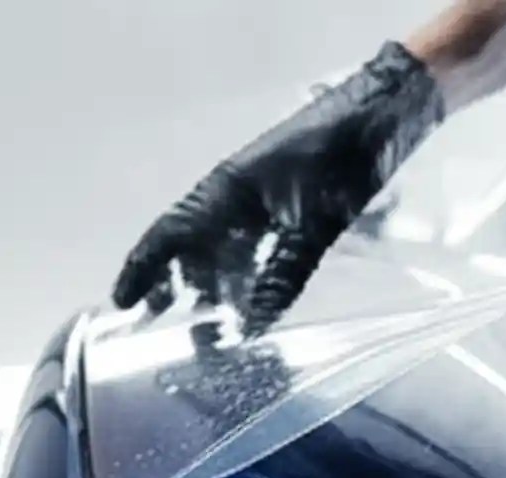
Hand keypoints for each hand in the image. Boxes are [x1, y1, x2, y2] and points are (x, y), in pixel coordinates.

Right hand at [112, 43, 442, 331]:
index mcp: (225, 193)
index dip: (142, 268)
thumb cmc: (340, 157)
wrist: (382, 114)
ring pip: (228, 252)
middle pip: (194, 250)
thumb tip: (253, 324)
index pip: (169, 234)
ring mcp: (263, 202)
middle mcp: (235, 198)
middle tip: (178, 336)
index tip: (122, 303)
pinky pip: (260, 250)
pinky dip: (254, 278)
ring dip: (221, 289)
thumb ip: (284, 273)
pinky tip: (262, 305)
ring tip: (219, 333)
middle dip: (181, 291)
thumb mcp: (313, 221)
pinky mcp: (293, 207)